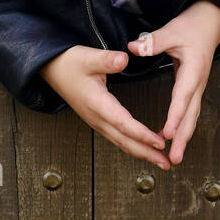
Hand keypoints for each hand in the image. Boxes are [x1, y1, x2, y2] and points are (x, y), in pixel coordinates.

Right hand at [39, 45, 172, 169]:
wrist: (52, 69)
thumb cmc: (69, 63)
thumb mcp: (88, 57)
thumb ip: (106, 59)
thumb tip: (124, 59)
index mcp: (97, 103)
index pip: (123, 123)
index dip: (142, 134)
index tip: (160, 142)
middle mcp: (97, 117)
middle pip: (125, 141)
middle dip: (147, 153)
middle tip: (167, 162)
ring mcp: (97, 121)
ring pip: (122, 142)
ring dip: (142, 152)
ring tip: (161, 160)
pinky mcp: (98, 119)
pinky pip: (118, 137)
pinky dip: (133, 145)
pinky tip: (144, 148)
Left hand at [126, 0, 219, 164]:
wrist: (211, 22)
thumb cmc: (192, 26)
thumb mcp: (172, 30)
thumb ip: (154, 41)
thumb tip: (134, 48)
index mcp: (194, 69)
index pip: (183, 96)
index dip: (175, 116)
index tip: (166, 133)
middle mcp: (198, 82)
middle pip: (191, 114)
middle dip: (182, 138)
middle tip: (174, 158)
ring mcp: (197, 86)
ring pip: (192, 116)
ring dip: (184, 137)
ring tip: (175, 157)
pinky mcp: (194, 87)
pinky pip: (189, 111)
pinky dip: (183, 127)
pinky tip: (174, 138)